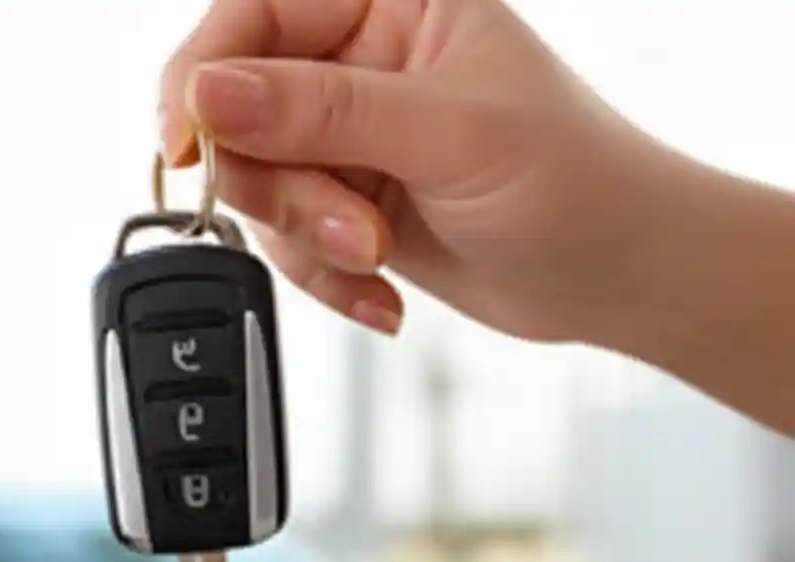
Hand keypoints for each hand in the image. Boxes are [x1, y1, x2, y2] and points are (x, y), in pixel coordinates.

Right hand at [161, 0, 668, 340]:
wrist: (620, 276)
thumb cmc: (579, 180)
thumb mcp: (451, 134)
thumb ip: (323, 111)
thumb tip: (210, 95)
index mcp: (388, 1)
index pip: (250, 14)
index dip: (202, 76)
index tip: (188, 145)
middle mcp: (357, 60)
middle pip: (237, 109)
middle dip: (283, 184)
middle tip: (346, 222)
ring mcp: (347, 136)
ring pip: (256, 183)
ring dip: (309, 236)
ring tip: (377, 252)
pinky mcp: (344, 201)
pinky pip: (283, 237)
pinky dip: (321, 273)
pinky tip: (378, 285)